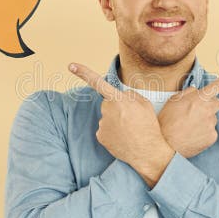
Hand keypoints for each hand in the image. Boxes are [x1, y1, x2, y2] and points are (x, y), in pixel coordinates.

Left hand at [68, 62, 174, 186]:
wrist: (148, 152)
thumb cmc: (148, 126)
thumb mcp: (145, 104)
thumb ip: (130, 95)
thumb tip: (120, 96)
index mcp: (119, 100)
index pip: (98, 82)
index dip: (83, 72)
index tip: (70, 65)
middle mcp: (107, 111)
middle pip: (108, 103)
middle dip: (117, 108)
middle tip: (131, 118)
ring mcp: (102, 124)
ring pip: (106, 117)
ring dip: (115, 121)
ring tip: (129, 130)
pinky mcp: (100, 137)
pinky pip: (104, 129)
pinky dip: (112, 132)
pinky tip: (123, 137)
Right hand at [157, 68, 218, 158]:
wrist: (164, 145)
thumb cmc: (166, 122)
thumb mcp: (173, 101)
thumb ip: (188, 93)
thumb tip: (196, 91)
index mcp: (198, 98)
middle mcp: (208, 110)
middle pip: (216, 103)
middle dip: (208, 106)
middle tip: (194, 113)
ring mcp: (211, 124)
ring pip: (212, 118)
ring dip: (204, 120)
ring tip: (189, 127)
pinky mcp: (212, 137)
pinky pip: (212, 131)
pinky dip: (204, 133)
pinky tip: (193, 135)